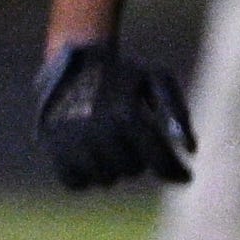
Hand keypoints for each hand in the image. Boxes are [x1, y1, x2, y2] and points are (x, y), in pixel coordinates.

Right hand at [34, 41, 192, 188]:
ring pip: (105, 179)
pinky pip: (74, 183)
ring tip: (115, 146)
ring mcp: (69, 139)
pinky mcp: (48, 145)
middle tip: (137, 142)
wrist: (74, 56)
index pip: (158, 160)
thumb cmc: (124, 70)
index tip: (187, 177)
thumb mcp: (158, 78)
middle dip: (141, 159)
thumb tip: (191, 151)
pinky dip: (86, 178)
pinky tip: (94, 162)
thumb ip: (177, 112)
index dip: (175, 172)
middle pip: (132, 170)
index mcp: (126, 114)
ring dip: (115, 168)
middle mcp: (97, 130)